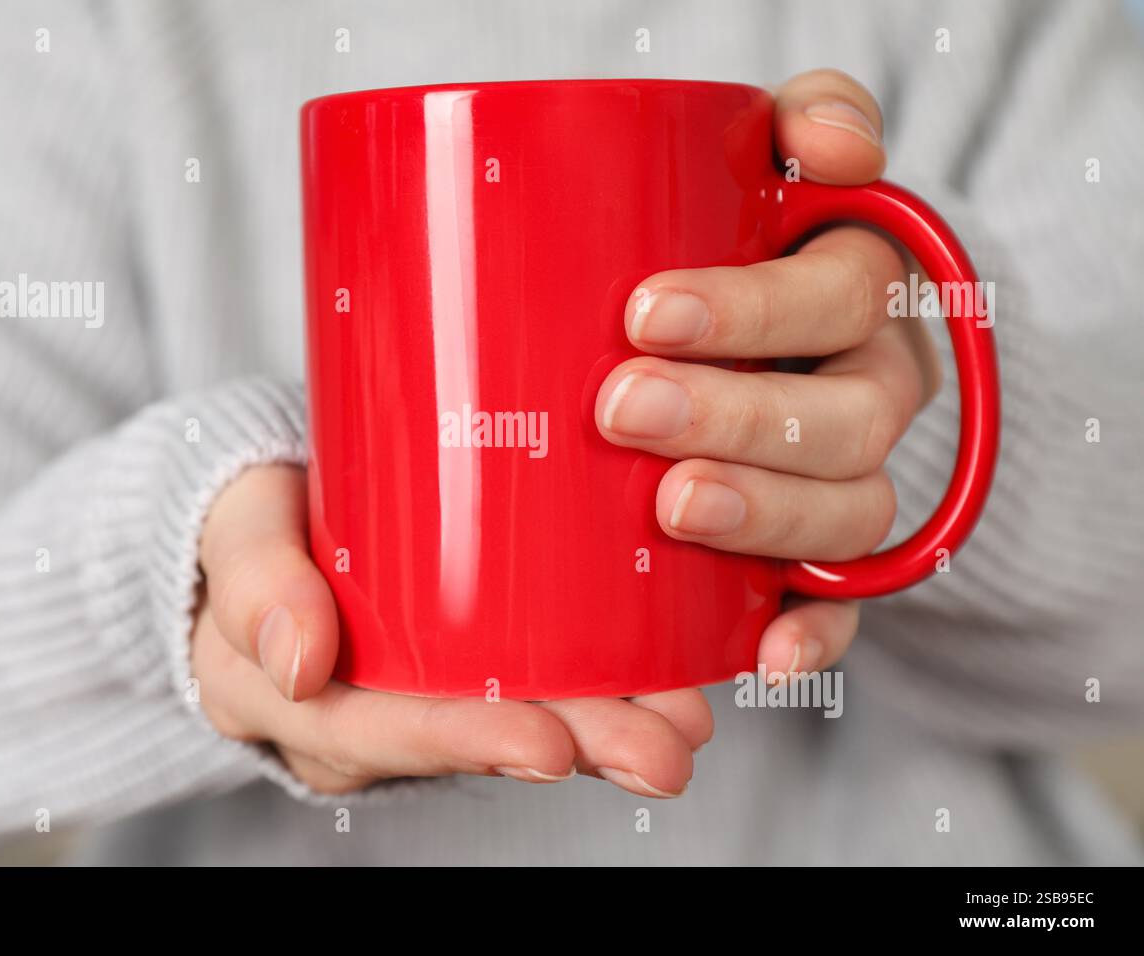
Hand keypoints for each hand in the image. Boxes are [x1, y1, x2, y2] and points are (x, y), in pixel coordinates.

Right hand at [192, 464, 711, 796]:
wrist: (261, 516)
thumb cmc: (247, 522)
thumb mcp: (235, 533)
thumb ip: (255, 584)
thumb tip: (300, 662)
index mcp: (304, 702)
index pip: (386, 733)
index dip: (467, 741)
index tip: (546, 746)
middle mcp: (372, 716)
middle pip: (476, 740)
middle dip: (577, 746)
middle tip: (662, 752)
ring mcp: (423, 689)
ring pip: (519, 716)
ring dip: (611, 722)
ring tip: (689, 723)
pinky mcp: (464, 659)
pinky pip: (534, 677)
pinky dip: (604, 676)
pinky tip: (671, 673)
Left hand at [595, 69, 941, 677]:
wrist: (759, 340)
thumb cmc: (736, 250)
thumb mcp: (767, 166)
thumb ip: (807, 125)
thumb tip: (830, 137)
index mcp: (857, 292)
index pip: (834, 293)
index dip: (755, 307)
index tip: (644, 313)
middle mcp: (871, 388)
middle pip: (846, 417)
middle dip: (737, 415)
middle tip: (625, 407)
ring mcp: (853, 478)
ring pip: (850, 512)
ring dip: (766, 514)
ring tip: (674, 508)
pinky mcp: (828, 557)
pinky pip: (846, 604)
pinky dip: (815, 634)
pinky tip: (765, 651)